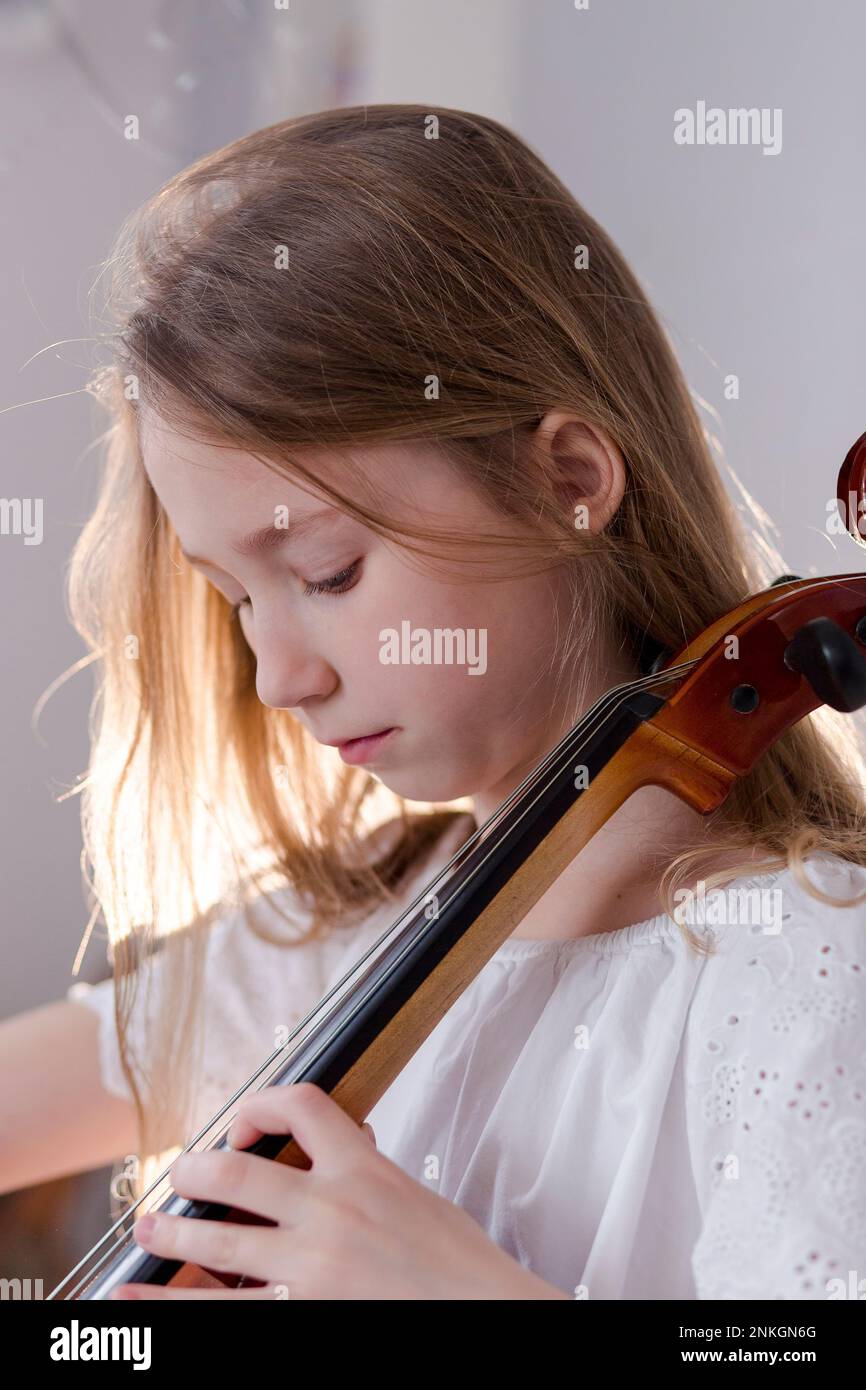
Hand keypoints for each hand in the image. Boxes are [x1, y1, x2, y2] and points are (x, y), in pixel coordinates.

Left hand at [110, 1082, 567, 1299]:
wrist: (486, 1313)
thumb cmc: (458, 1265)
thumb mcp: (415, 1197)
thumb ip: (367, 1174)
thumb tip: (333, 1157)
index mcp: (365, 1171)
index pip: (301, 1107)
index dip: (260, 1103)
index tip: (240, 1124)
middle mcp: (332, 1212)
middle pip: (237, 1171)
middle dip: (193, 1172)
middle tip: (176, 1178)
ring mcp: (312, 1267)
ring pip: (218, 1239)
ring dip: (172, 1232)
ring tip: (148, 1229)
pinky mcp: (303, 1314)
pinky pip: (224, 1311)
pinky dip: (171, 1308)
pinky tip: (135, 1307)